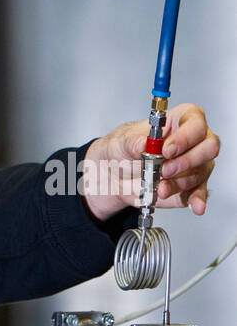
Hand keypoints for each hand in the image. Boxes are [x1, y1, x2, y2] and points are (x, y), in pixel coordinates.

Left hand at [80, 102, 219, 222]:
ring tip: (159, 187)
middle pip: (209, 147)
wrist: (116, 175)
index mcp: (178, 120)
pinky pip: (201, 193)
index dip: (185, 136)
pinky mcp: (192, 186)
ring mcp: (196, 164)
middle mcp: (193, 141)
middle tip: (164, 169)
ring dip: (179, 182)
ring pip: (201, 172)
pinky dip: (198, 200)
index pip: (195, 123)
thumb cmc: (125, 149)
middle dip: (186, 160)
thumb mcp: (122, 140)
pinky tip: (195, 205)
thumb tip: (145, 143)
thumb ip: (134, 141)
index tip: (166, 149)